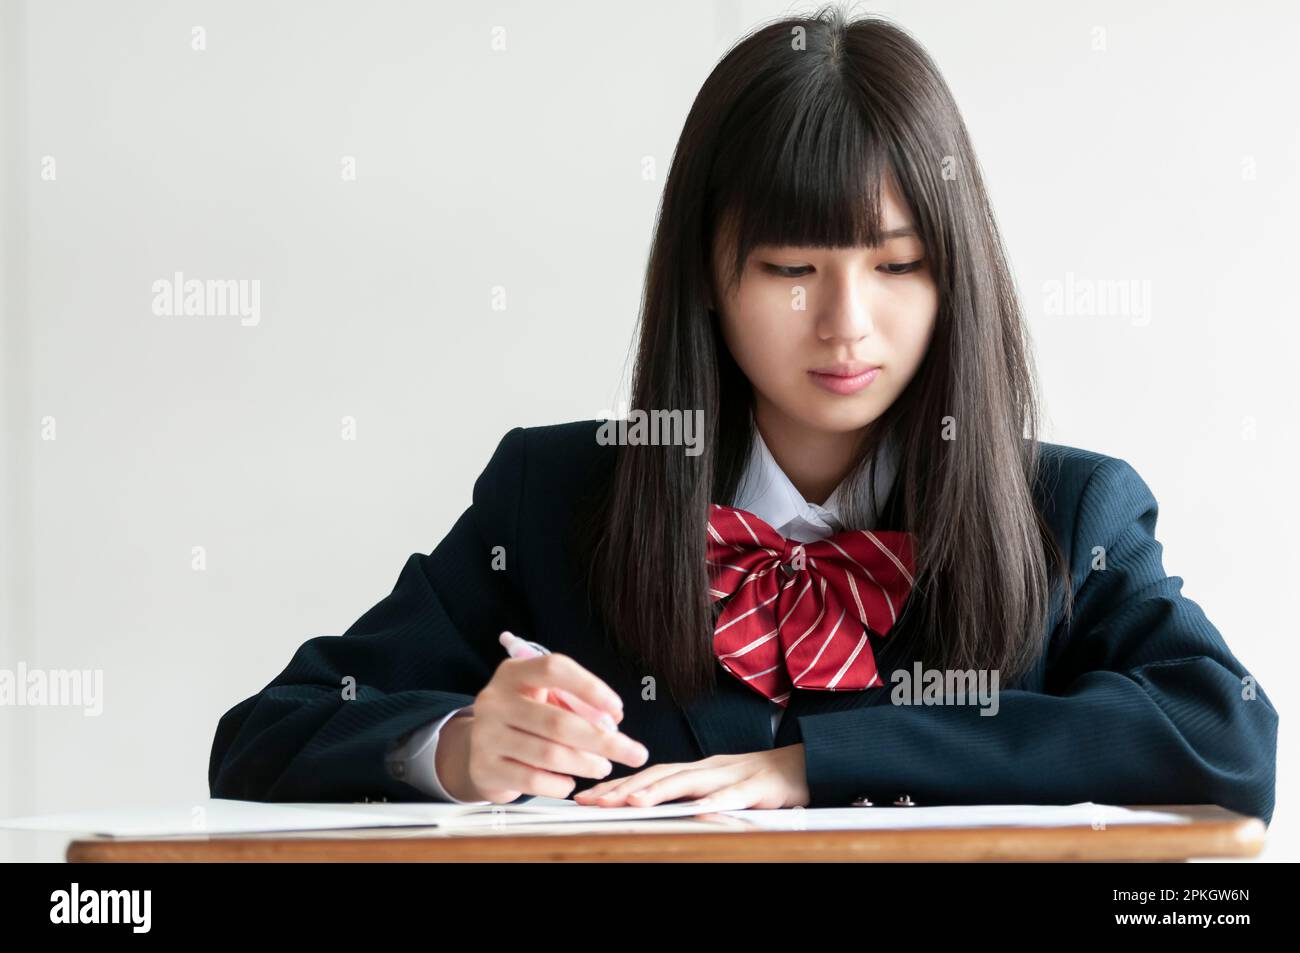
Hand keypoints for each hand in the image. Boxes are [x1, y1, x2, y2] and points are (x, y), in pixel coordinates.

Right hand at [438, 653, 649, 802]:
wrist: (478, 745)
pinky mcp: (485, 768)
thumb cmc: (526, 717)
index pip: (555, 669)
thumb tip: (612, 724)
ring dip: (585, 764)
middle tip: (635, 753)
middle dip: (603, 741)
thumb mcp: (546, 698)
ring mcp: (486, 735)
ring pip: (549, 754)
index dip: (591, 687)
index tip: (619, 710)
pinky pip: (533, 781)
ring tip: (603, 766)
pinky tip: (569, 781)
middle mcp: (495, 700)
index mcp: (514, 673)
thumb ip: (578, 705)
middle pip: (558, 721)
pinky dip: (560, 784)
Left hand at [573, 744, 809, 809]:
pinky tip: (699, 810)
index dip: (617, 784)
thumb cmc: (756, 781)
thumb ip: (685, 794)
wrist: (803, 766)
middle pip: (660, 775)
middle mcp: (708, 768)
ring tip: (632, 803)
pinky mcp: (758, 788)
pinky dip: (716, 803)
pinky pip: (734, 796)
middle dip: (624, 787)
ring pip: (690, 782)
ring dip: (659, 792)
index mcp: (695, 770)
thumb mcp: (715, 787)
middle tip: (594, 801)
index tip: (587, 796)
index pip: (648, 775)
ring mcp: (732, 776)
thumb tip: (644, 805)